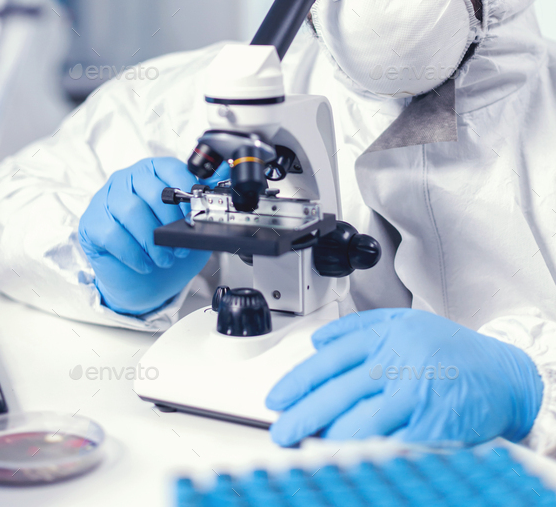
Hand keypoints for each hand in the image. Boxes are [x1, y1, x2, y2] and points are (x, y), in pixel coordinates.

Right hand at [79, 157, 226, 314]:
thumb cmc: (166, 247)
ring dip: (152, 239)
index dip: (186, 190)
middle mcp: (127, 179)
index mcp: (152, 171)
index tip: (196, 212)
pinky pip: (111, 233)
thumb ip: (207, 194)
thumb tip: (228, 171)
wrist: (145, 282)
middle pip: (150, 189)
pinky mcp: (91, 223)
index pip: (170, 168)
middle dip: (171, 221)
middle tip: (180, 244)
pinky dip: (132, 252)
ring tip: (163, 258)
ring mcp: (105, 199)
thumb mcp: (192, 221)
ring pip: (130, 210)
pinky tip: (144, 263)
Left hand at [266, 307, 542, 446]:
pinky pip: (392, 444)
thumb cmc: (451, 349)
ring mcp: (417, 394)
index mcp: (388, 335)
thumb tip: (316, 342)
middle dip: (303, 415)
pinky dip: (366, 454)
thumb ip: (359, 327)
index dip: (299, 380)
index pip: (332, 358)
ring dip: (329, 438)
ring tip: (308, 447)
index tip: (277, 398)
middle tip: (281, 431)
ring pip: (362, 421)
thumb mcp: (405, 322)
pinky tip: (347, 458)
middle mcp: (400, 361)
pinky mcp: (433, 425)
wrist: (502, 373)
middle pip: (339, 391)